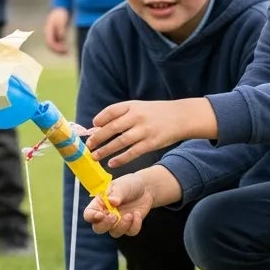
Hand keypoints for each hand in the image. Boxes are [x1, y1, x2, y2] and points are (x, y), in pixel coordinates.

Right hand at [44, 7, 70, 55]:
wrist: (59, 9)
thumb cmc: (60, 14)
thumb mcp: (61, 21)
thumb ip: (61, 29)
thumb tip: (61, 38)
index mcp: (48, 30)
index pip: (50, 42)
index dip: (56, 48)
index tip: (64, 49)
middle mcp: (48, 33)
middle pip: (50, 45)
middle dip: (57, 51)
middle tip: (67, 53)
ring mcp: (51, 34)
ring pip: (53, 45)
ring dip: (59, 50)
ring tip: (67, 53)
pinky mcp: (55, 34)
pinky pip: (56, 43)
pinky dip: (60, 47)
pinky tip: (67, 48)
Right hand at [84, 173, 153, 236]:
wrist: (146, 188)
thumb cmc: (129, 184)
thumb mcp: (122, 185)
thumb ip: (116, 193)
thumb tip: (111, 201)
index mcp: (100, 204)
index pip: (89, 214)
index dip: (92, 216)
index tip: (101, 215)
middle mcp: (106, 214)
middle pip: (98, 228)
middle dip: (105, 225)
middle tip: (114, 216)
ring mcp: (118, 222)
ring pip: (114, 233)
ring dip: (122, 226)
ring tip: (130, 214)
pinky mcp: (130, 226)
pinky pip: (130, 232)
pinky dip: (135, 225)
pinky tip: (137, 214)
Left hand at [89, 98, 210, 167]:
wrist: (181, 117)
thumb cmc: (156, 113)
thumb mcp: (139, 107)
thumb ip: (121, 114)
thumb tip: (98, 126)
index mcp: (133, 106)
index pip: (111, 111)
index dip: (100, 119)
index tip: (92, 127)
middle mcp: (137, 117)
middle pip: (112, 128)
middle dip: (98, 138)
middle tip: (88, 146)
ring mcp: (144, 130)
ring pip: (120, 142)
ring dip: (105, 150)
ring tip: (95, 156)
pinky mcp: (151, 143)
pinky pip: (132, 153)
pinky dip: (121, 159)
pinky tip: (112, 163)